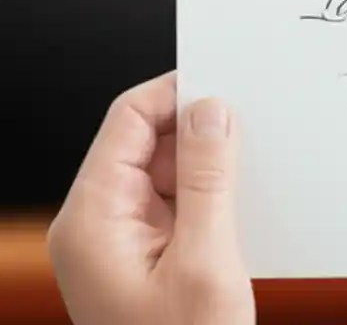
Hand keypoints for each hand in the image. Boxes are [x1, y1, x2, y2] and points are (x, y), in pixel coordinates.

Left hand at [49, 73, 254, 324]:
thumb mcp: (206, 262)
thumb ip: (208, 178)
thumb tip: (211, 108)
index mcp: (90, 218)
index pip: (127, 121)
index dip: (177, 94)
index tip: (229, 83)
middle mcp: (93, 225)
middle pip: (144, 143)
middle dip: (199, 132)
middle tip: (256, 126)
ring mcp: (115, 245)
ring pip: (163, 175)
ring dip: (208, 169)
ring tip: (255, 177)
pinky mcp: (140, 261)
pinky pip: (173, 208)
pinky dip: (208, 200)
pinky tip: (244, 208)